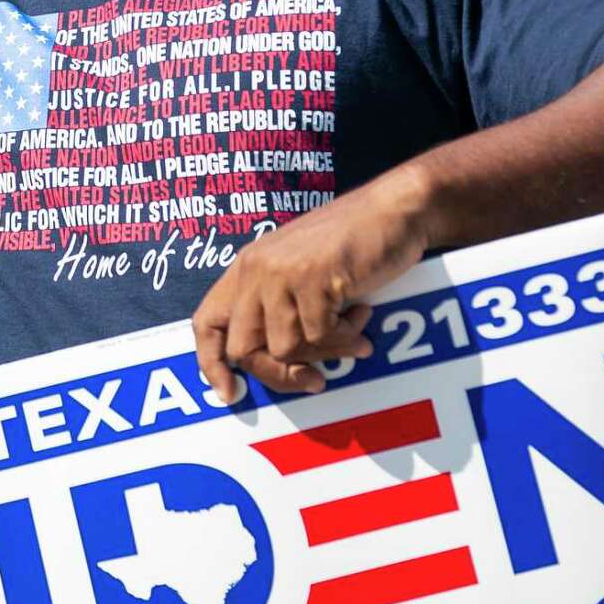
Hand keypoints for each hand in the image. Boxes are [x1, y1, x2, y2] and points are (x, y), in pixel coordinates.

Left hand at [193, 171, 431, 398]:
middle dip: (279, 375)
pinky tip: (362, 314)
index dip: (211, 363)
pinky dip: (345, 337)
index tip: (229, 395)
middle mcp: (256, 269)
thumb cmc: (355, 242)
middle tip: (314, 380)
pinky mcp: (312, 280)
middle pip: (243, 349)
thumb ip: (279, 304)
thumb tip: (274, 364)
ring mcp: (282, 273)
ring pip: (285, 349)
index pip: (207, 322)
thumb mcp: (301, 268)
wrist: (395, 208)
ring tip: (353, 329)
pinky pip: (320, 337)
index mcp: (248, 266)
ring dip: (326, 351)